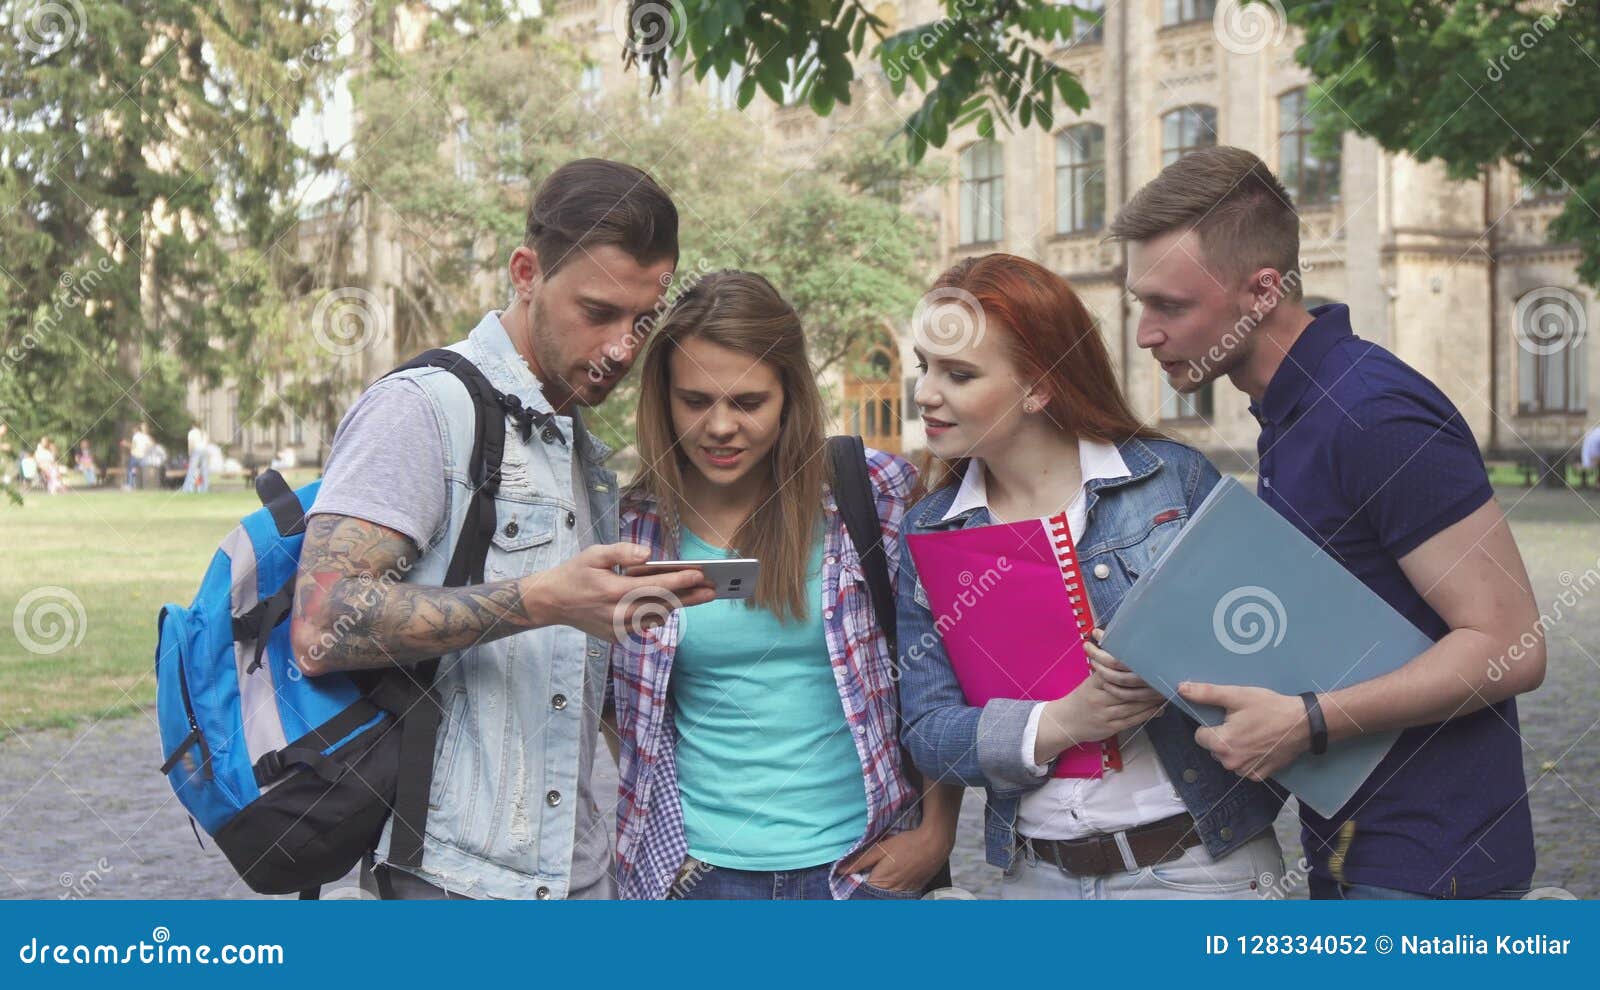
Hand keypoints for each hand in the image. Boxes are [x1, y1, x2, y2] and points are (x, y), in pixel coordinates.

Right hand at [519, 542, 715, 640]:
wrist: (553, 602)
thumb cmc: (575, 573)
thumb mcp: (595, 554)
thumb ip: (622, 552)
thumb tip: (648, 555)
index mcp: (615, 591)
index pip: (656, 586)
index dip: (680, 581)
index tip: (700, 574)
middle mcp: (619, 614)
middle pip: (664, 605)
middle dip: (691, 597)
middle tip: (713, 590)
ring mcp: (618, 629)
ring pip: (657, 617)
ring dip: (676, 605)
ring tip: (697, 594)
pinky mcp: (616, 637)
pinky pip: (644, 625)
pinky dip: (656, 613)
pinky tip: (669, 603)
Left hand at [835, 825, 953, 891]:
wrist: (934, 843)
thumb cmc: (906, 844)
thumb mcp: (880, 848)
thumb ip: (860, 861)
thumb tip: (839, 870)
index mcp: (881, 882)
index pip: (862, 894)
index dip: (854, 891)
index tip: (848, 888)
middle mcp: (893, 892)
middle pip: (874, 899)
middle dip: (867, 894)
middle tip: (862, 885)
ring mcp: (905, 893)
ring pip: (887, 899)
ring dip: (880, 895)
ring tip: (877, 884)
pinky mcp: (915, 890)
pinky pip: (899, 896)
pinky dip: (893, 893)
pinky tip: (893, 883)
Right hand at [1034, 638, 1163, 762]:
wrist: (1064, 722)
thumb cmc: (1082, 699)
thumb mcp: (1090, 682)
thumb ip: (1106, 673)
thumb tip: (1129, 661)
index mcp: (1093, 683)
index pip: (1115, 674)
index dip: (1133, 672)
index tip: (1149, 667)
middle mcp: (1098, 698)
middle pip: (1126, 691)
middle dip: (1146, 686)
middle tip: (1162, 681)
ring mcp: (1104, 714)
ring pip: (1131, 706)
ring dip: (1149, 701)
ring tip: (1163, 694)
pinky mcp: (1109, 727)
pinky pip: (1131, 720)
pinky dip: (1146, 715)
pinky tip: (1157, 710)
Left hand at [1178, 681, 1308, 780]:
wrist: (1304, 724)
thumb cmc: (1269, 708)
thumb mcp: (1237, 695)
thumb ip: (1206, 693)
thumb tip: (1181, 689)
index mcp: (1221, 744)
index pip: (1200, 735)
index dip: (1212, 725)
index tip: (1228, 718)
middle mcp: (1231, 763)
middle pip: (1214, 748)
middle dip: (1223, 736)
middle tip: (1243, 723)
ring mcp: (1245, 772)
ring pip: (1228, 758)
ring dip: (1235, 748)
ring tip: (1253, 733)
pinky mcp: (1259, 776)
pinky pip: (1244, 767)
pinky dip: (1249, 758)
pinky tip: (1260, 745)